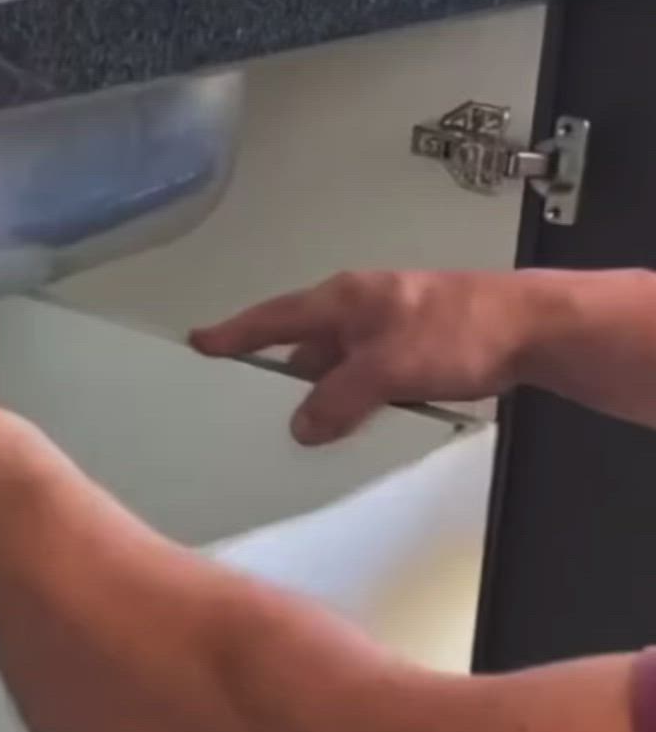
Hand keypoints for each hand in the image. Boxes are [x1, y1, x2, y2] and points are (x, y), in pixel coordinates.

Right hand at [190, 269, 541, 444]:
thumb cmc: (459, 333)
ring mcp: (390, 325)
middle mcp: (361, 307)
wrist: (533, 330)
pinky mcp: (417, 346)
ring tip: (312, 432)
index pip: (273, 317)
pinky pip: (369, 374)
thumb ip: (338, 399)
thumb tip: (302, 426)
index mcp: (344, 299)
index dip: (234, 333)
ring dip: (327, 393)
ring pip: (340, 363)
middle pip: (305, 344)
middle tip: (255, 411)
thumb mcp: (387, 369)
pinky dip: (359, 396)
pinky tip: (364, 423)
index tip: (199, 342)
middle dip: (283, 377)